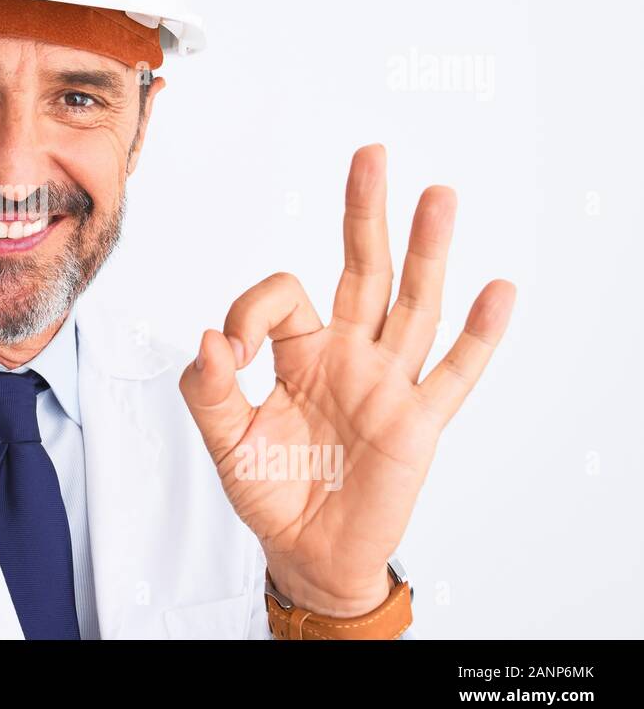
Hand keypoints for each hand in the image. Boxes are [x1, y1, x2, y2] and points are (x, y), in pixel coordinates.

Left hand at [179, 144, 514, 617]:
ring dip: (427, 252)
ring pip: (412, 306)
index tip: (232, 348)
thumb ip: (210, 390)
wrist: (307, 553)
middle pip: (362, 271)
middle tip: (370, 155)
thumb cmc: (270, 491)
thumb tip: (210, 337)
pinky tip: (498, 290)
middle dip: (364, 214)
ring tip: (438, 196)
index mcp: (301, 352)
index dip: (252, 309)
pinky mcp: (417, 423)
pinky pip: (454, 376)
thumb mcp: (226, 441)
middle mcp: (349, 355)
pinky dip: (479, 337)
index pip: (284, 296)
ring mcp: (387, 384)